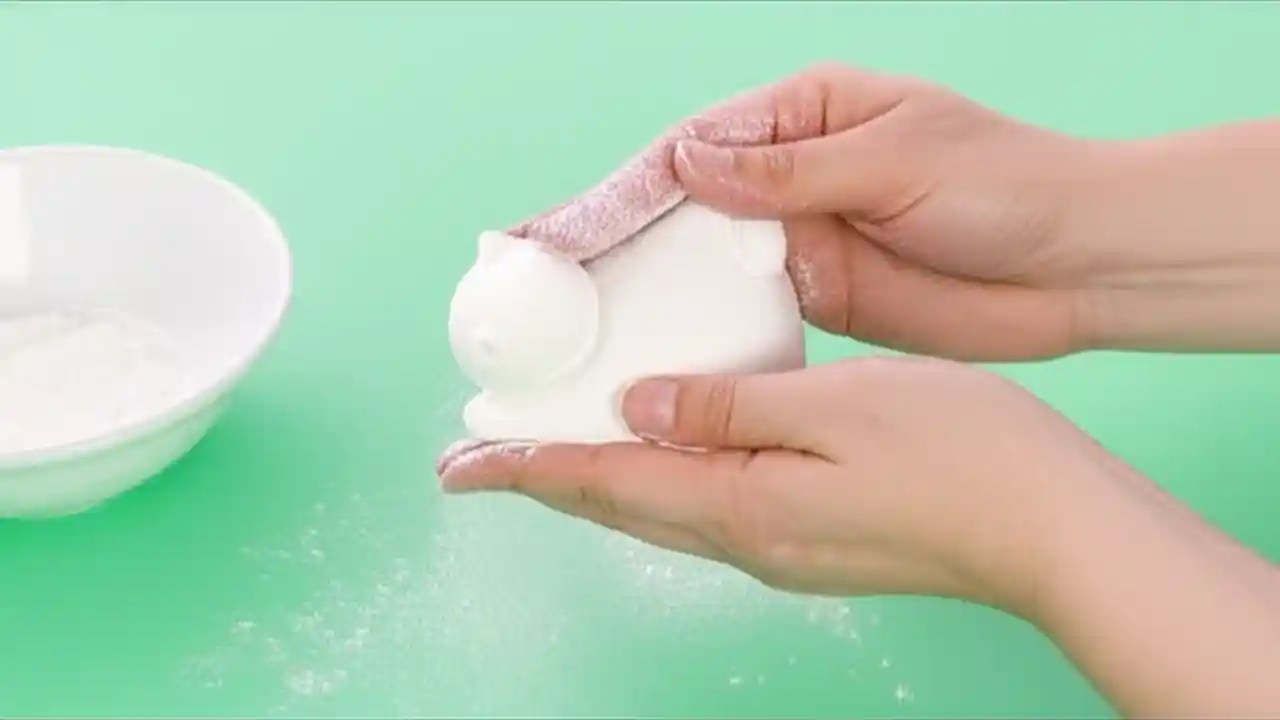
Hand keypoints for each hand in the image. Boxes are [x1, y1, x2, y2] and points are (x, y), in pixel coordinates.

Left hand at [437, 357, 1106, 612]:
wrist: (1053, 528)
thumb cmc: (961, 456)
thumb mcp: (834, 406)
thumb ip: (726, 407)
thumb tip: (639, 405)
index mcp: (743, 507)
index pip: (606, 483)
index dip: (527, 468)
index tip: (462, 462)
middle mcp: (749, 542)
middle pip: (620, 506)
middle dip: (545, 478)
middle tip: (484, 456)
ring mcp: (780, 549)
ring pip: (657, 511)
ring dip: (595, 481)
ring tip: (550, 451)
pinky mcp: (809, 541)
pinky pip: (703, 510)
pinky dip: (656, 481)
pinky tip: (659, 453)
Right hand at [516, 63, 1279, 355]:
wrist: (1077, 264)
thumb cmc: (1005, 185)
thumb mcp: (894, 161)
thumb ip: (788, 171)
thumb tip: (687, 164)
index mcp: (802, 115)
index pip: (689, 151)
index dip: (616, 194)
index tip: (556, 234)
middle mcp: (788, 173)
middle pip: (676, 207)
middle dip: (605, 241)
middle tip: (530, 284)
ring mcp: (798, 237)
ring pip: (698, 262)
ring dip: (639, 292)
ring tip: (569, 330)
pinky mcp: (816, 293)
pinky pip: (740, 308)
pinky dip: (697, 328)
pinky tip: (649, 355)